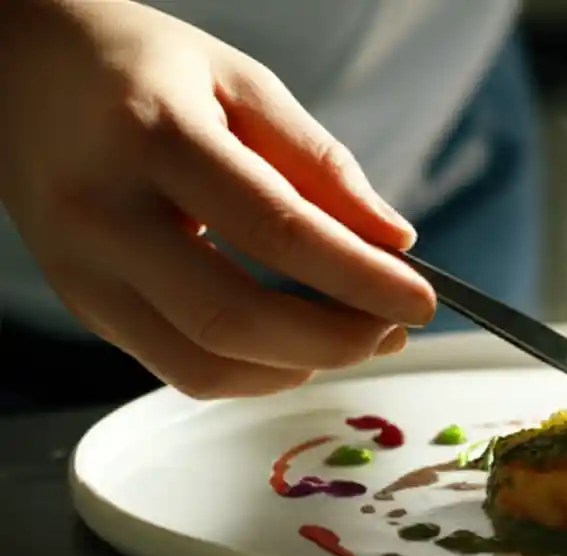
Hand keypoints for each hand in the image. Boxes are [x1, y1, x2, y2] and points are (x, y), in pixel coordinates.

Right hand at [0, 0, 435, 398]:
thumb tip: (393, 241)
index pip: (276, 229)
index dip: (360, 278)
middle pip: (235, 317)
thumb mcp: (242, 83)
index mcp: (153, 137)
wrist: (22, 70)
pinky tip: (298, 343)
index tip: (422, 299)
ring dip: (301, 365)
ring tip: (358, 335)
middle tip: (395, 328)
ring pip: (205, 364)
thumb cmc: (145, 68)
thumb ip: (321, 163)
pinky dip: (256, 370)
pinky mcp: (84, 305)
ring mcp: (82, 271)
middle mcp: (103, 214)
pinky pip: (180, 368)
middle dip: (336, 339)